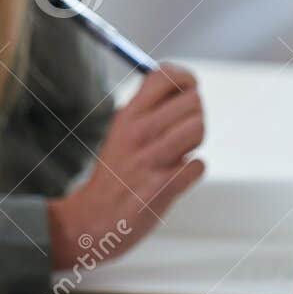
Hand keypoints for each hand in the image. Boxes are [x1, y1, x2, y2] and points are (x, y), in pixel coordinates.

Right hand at [48, 64, 205, 269]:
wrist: (94, 219)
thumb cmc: (115, 174)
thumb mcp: (121, 131)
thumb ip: (148, 109)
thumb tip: (183, 85)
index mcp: (128, 115)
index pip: (165, 74)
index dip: (186, 79)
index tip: (187, 92)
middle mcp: (138, 133)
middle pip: (193, 101)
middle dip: (196, 115)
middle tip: (182, 133)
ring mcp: (150, 160)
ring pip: (198, 129)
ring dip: (195, 143)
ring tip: (179, 154)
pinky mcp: (163, 187)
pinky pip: (198, 165)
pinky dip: (193, 171)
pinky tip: (176, 177)